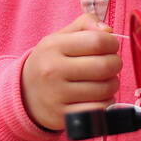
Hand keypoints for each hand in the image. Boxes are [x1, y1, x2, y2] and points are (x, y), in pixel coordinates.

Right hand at [20, 13, 121, 131]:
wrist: (25, 95)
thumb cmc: (50, 62)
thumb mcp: (60, 37)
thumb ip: (85, 24)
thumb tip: (108, 31)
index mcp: (53, 46)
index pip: (98, 41)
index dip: (112, 43)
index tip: (110, 46)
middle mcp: (53, 71)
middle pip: (105, 66)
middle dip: (115, 64)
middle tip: (111, 64)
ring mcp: (57, 96)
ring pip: (106, 89)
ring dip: (112, 84)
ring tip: (103, 80)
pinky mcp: (64, 116)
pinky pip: (100, 109)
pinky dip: (106, 102)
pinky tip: (98, 97)